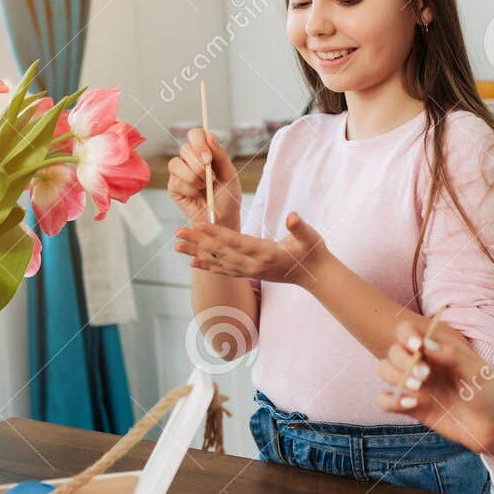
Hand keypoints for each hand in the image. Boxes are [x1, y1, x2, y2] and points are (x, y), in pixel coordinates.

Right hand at [165, 127, 242, 227]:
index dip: (199, 142)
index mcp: (205, 152)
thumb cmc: (228, 197)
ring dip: (193, 177)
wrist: (223, 219)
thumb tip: (209, 135)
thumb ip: (220, 155)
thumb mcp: (230, 174)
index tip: (209, 158)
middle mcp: (190, 160)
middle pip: (185, 148)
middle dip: (198, 164)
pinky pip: (176, 181)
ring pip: (176, 163)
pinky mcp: (173, 187)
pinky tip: (196, 196)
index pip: (196, 135)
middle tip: (211, 177)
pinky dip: (189, 189)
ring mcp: (180, 173)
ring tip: (204, 187)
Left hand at [173, 212, 331, 286]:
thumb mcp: (310, 237)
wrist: (316, 276)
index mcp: (265, 253)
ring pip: (218, 262)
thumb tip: (293, 217)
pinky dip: (208, 266)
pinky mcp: (250, 274)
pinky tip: (192, 263)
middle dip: (198, 241)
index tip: (198, 223)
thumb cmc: (314, 252)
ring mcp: (251, 272)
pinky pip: (224, 271)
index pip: (236, 241)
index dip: (216, 232)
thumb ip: (300, 227)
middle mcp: (254, 265)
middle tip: (177, 232)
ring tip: (176, 247)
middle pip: (221, 252)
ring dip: (197, 253)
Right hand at [375, 317, 493, 475]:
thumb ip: (452, 355)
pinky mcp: (412, 407)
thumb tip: (426, 344)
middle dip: (402, 361)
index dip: (406, 335)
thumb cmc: (489, 394)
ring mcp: (416, 385)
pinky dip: (391, 400)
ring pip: (385, 371)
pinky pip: (386, 400)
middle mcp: (422, 364)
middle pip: (393, 351)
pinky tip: (411, 404)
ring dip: (395, 377)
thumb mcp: (477, 370)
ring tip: (419, 389)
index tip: (417, 347)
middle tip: (425, 376)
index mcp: (437, 349)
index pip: (408, 331)